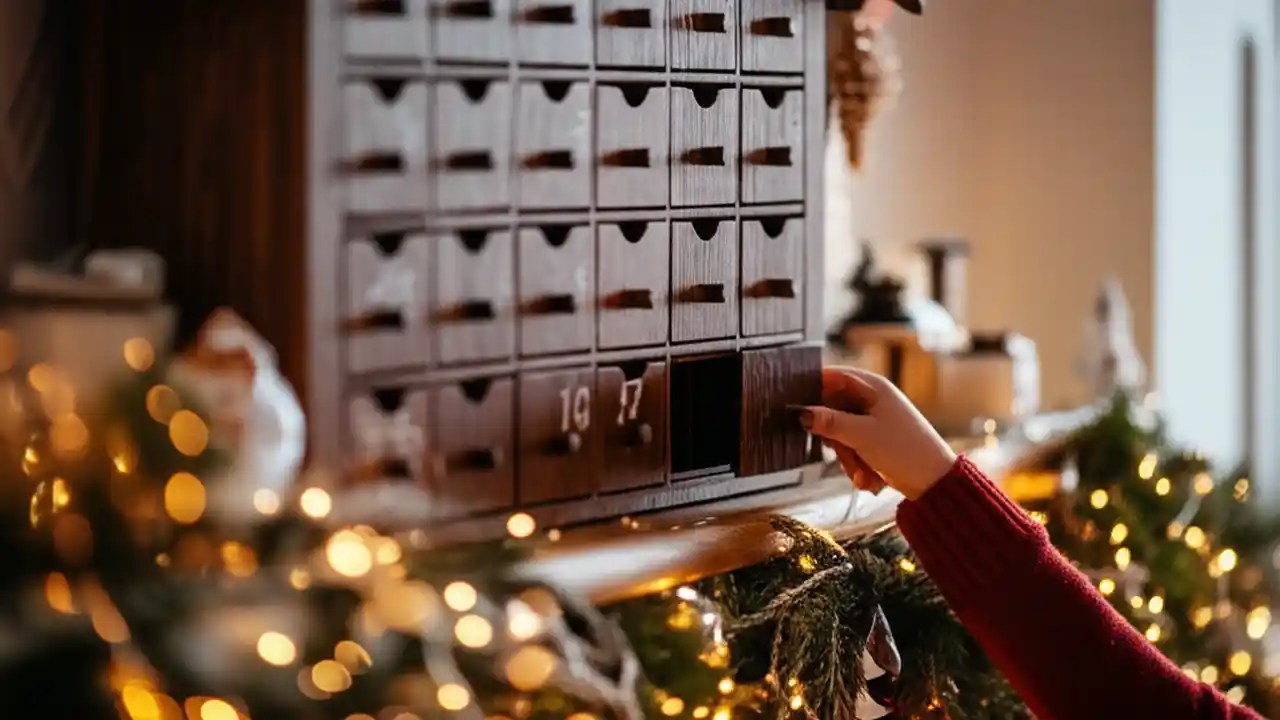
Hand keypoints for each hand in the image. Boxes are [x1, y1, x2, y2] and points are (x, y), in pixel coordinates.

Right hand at [800, 367, 956, 499]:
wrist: (934, 482)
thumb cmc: (905, 451)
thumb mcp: (860, 435)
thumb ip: (828, 421)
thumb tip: (801, 413)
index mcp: (873, 386)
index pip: (832, 376)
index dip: (812, 389)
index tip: (795, 406)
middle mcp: (872, 399)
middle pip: (832, 409)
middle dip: (833, 437)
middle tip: (837, 451)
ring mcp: (874, 419)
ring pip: (840, 433)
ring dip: (846, 457)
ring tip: (862, 473)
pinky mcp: (875, 439)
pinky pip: (852, 447)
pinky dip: (856, 464)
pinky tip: (868, 478)